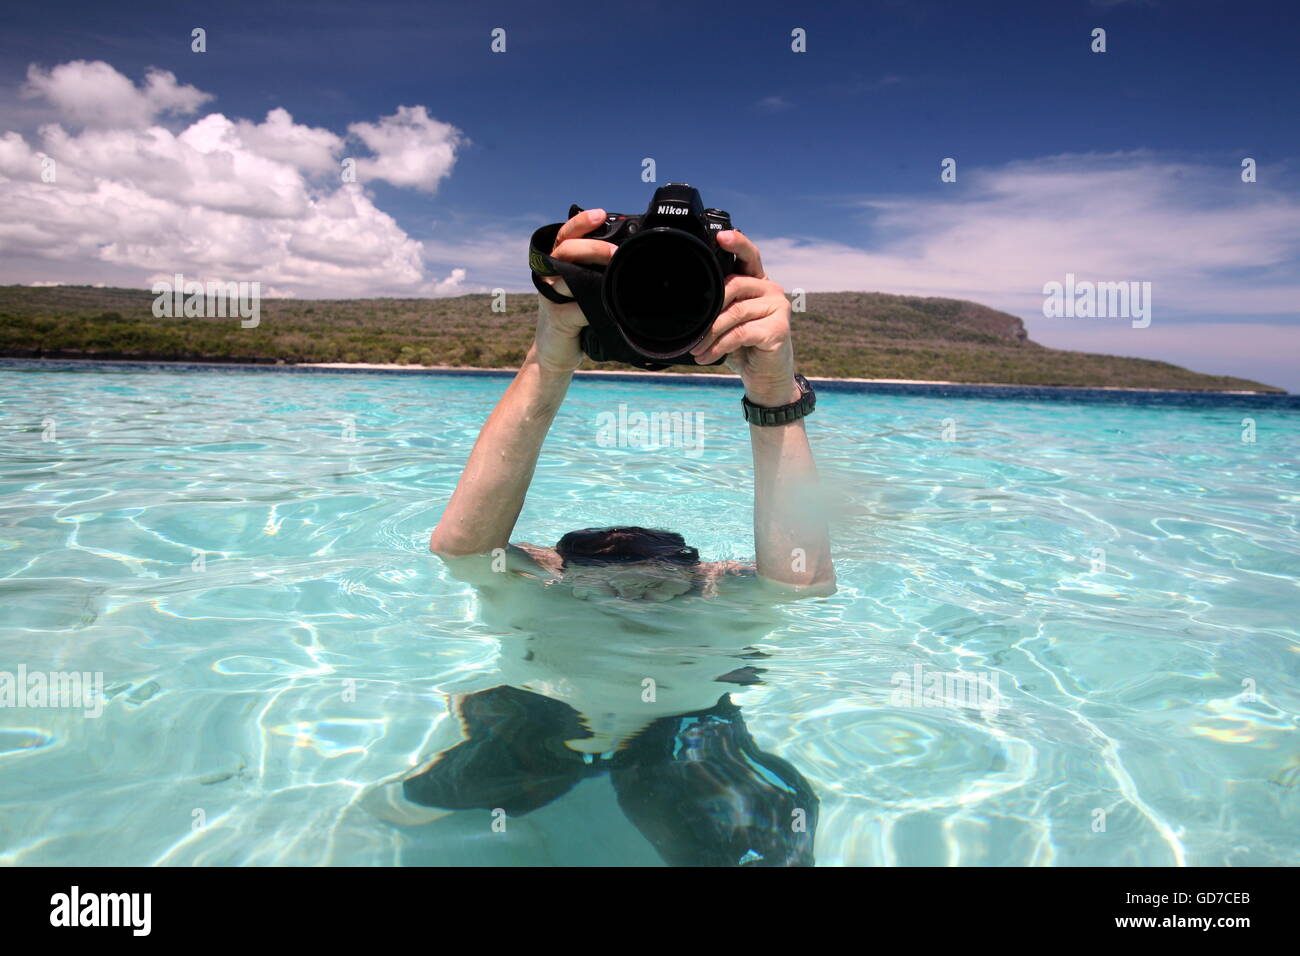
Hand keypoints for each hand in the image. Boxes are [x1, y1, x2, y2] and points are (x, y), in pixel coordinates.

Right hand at [533, 208, 615, 374]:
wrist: (555, 355)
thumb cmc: (576, 321)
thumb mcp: (586, 293)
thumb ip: (597, 275)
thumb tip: (630, 259)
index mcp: (558, 265)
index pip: (566, 235)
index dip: (580, 223)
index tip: (600, 214)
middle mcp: (551, 276)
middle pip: (566, 249)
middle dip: (592, 247)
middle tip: (615, 252)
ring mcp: (551, 297)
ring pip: (568, 273)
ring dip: (591, 269)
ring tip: (613, 265)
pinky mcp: (558, 319)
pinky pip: (577, 308)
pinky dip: (594, 306)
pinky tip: (608, 306)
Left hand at [689, 230, 799, 405]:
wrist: (766, 378)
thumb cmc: (744, 347)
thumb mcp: (727, 322)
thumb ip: (718, 306)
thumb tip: (687, 303)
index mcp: (758, 282)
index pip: (749, 255)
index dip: (737, 243)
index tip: (721, 236)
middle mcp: (771, 290)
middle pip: (733, 285)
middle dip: (708, 310)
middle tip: (693, 332)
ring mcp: (779, 308)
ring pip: (734, 312)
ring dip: (710, 333)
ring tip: (697, 349)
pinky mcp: (779, 329)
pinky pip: (740, 333)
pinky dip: (720, 346)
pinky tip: (708, 356)